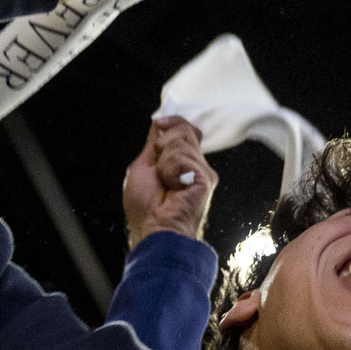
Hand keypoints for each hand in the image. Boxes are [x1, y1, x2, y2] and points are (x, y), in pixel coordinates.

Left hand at [124, 116, 217, 246]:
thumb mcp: (143, 165)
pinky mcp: (206, 178)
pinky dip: (170, 171)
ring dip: (165, 162)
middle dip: (164, 144)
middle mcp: (195, 164)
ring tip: (166, 184)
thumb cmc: (146, 206)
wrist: (154, 227)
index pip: (185, 129)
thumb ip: (154, 143)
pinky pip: (183, 158)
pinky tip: (175, 188)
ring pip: (182, 142)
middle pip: (185, 130)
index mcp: (181, 161)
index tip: (160, 124)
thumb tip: (159, 122)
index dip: (173, 122)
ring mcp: (203, 171)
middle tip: (159, 170)